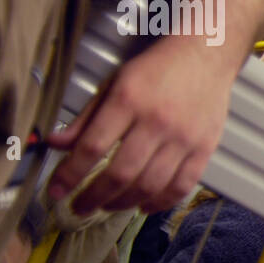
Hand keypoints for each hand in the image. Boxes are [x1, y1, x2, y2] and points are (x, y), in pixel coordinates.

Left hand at [47, 37, 234, 214]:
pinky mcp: (204, 149)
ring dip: (123, 203)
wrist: (207, 55)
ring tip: (108, 206)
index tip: (57, 190)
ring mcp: (184, 138)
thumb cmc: (159, 68)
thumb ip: (87, 117)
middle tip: (79, 207)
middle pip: (121, 173)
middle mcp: (157, 121)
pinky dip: (160, 202)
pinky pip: (181, 186)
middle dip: (94, 197)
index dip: (71, 174)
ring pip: (150, 185)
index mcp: (129, 100)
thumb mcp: (115, 83)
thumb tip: (56, 144)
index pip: (93, 147)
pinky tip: (144, 206)